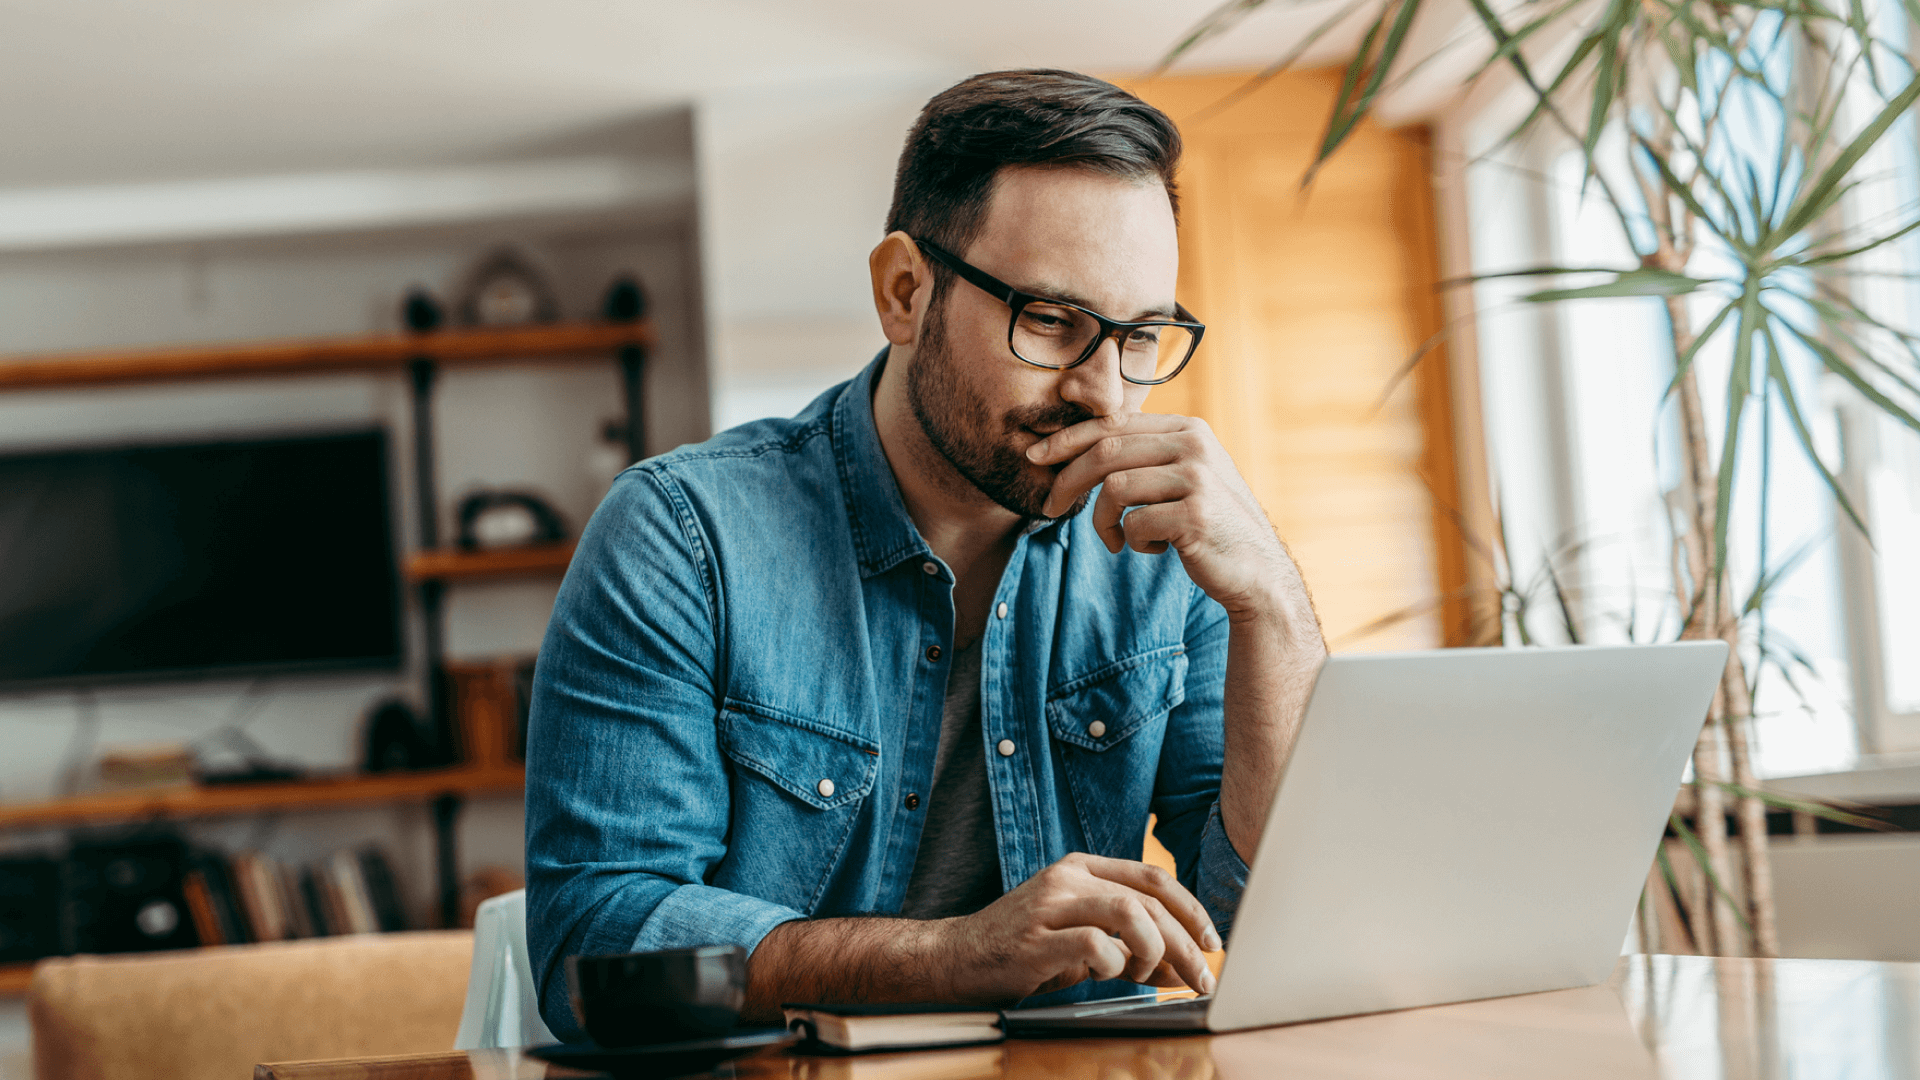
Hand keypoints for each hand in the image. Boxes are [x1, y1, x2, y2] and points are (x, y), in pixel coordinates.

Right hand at [934, 853, 1218, 1002]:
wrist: (954, 959)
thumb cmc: (1020, 951)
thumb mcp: (1081, 944)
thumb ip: (1130, 950)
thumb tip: (1182, 968)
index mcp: (1081, 869)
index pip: (1153, 878)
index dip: (1191, 910)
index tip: (1211, 943)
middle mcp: (1067, 879)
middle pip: (1149, 900)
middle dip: (1185, 943)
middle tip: (1201, 977)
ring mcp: (1049, 905)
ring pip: (1129, 913)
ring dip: (1154, 949)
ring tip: (1146, 974)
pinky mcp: (1035, 939)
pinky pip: (1096, 944)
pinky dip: (1115, 965)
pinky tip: (1106, 975)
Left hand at [1029, 413, 1304, 621]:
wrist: (1257, 571)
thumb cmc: (1209, 526)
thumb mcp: (1182, 478)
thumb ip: (1145, 456)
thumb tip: (1077, 446)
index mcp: (1188, 429)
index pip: (1114, 424)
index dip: (1068, 439)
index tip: (1035, 455)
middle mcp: (1194, 445)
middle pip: (1107, 451)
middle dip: (1068, 480)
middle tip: (1049, 507)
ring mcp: (1197, 478)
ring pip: (1115, 488)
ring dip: (1103, 521)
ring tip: (1118, 540)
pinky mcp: (1195, 514)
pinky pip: (1135, 524)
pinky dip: (1134, 543)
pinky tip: (1154, 550)